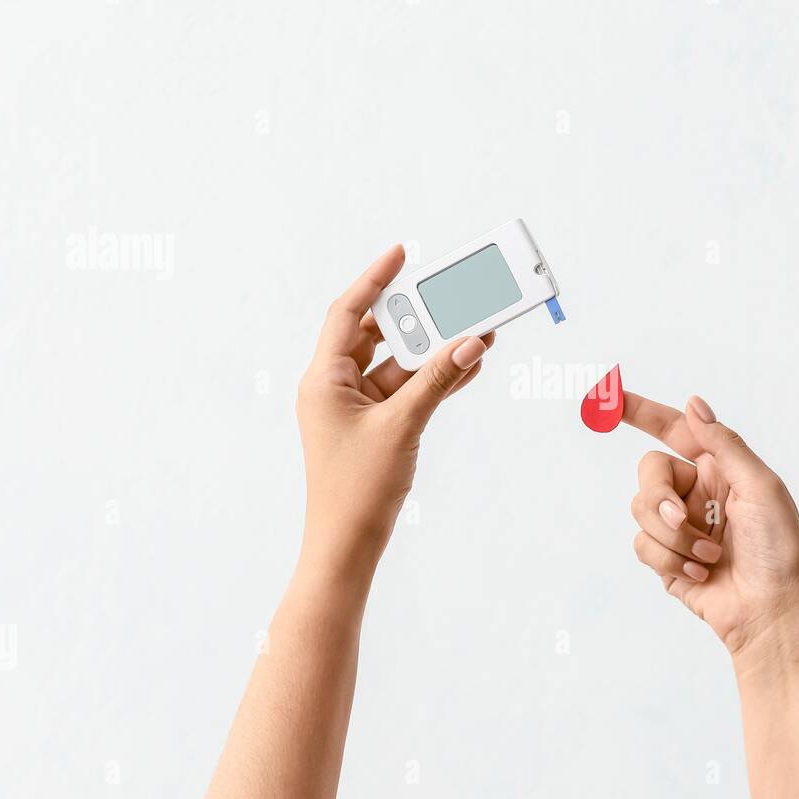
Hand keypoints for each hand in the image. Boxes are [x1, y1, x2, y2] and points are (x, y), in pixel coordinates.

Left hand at [296, 244, 493, 582]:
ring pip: (400, 364)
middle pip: (379, 334)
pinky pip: (409, 390)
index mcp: (324, 379)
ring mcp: (356, 408)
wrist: (347, 545)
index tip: (402, 254)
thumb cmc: (357, 489)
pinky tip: (470, 363)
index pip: (348, 313)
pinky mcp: (376, 427)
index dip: (375, 279)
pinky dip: (435, 379)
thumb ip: (439, 380)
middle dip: (418, 315)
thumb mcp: (403, 426)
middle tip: (451, 292)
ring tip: (475, 327)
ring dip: (435, 349)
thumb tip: (472, 343)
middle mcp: (335, 387)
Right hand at [623, 392, 798, 665]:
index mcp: (720, 468)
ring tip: (709, 558)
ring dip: (674, 537)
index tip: (610, 398)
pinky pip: (642, 545)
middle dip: (659, 496)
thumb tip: (693, 403)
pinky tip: (699, 575)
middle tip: (680, 517)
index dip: (642, 412)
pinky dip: (670, 561)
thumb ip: (723, 444)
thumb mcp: (761, 487)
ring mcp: (680, 527)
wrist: (772, 611)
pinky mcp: (666, 560)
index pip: (674, 429)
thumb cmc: (779, 550)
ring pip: (641, 510)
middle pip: (649, 471)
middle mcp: (697, 493)